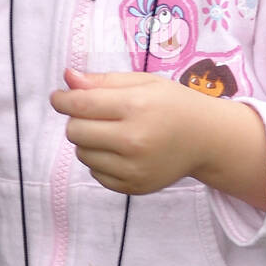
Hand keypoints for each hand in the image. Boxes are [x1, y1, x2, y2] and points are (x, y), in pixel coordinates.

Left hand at [49, 67, 209, 195]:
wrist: (207, 139)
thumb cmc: (173, 104)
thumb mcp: (143, 82)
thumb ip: (103, 81)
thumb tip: (67, 78)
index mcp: (136, 107)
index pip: (81, 105)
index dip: (62, 100)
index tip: (58, 97)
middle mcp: (134, 140)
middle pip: (75, 132)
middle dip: (77, 120)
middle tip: (93, 114)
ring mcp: (134, 168)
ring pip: (83, 154)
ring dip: (88, 141)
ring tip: (112, 132)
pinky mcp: (134, 187)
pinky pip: (96, 173)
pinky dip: (100, 161)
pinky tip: (121, 151)